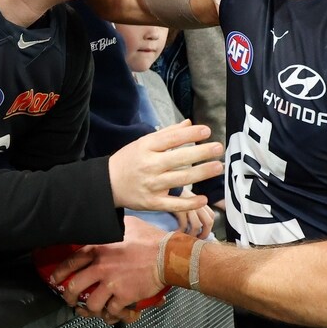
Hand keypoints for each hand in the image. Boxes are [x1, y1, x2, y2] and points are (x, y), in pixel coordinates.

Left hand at [48, 218, 166, 324]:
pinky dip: (112, 316)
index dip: (60, 273)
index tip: (56, 279)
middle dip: (69, 297)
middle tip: (70, 301)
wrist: (168, 256)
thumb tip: (108, 225)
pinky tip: (112, 315)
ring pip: (91, 304)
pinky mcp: (124, 297)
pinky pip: (112, 312)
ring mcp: (111, 283)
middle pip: (75, 287)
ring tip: (91, 311)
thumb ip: (112, 227)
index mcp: (98, 248)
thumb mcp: (126, 224)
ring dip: (90, 310)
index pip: (71, 262)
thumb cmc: (150, 238)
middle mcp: (101, 267)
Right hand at [108, 121, 223, 210]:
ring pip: (181, 179)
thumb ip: (167, 134)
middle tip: (218, 148)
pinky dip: (189, 203)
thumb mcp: (142, 143)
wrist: (108, 184)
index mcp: (145, 148)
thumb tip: (189, 123)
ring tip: (217, 167)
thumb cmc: (129, 160)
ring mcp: (151, 185)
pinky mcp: (152, 202)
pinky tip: (204, 199)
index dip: (190, 134)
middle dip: (201, 152)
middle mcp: (149, 165)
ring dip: (201, 173)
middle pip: (179, 158)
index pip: (171, 139)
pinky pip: (174, 204)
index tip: (207, 130)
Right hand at [173, 189, 213, 238]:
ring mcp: (189, 207)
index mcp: (200, 201)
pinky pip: (184, 225)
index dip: (208, 227)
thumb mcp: (187, 197)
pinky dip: (181, 231)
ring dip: (192, 235)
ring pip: (196, 226)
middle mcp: (197, 204)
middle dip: (204, 234)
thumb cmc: (174, 193)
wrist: (164, 185)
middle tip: (197, 239)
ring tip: (185, 237)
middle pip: (208, 222)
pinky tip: (176, 231)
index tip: (203, 233)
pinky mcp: (180, 209)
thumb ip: (193, 206)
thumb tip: (197, 223)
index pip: (211, 216)